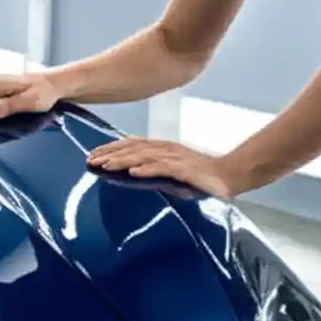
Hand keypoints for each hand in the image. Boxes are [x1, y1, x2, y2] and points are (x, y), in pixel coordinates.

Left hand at [86, 137, 244, 198]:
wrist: (229, 176)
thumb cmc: (200, 176)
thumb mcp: (173, 171)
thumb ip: (154, 171)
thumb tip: (131, 175)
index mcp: (162, 148)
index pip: (131, 144)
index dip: (111, 148)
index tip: (93, 155)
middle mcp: (166, 149)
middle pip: (132, 148)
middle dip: (110, 154)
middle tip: (90, 160)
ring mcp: (175, 157)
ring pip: (143, 156)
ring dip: (122, 160)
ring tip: (105, 165)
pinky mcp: (185, 169)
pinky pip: (163, 167)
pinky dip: (147, 169)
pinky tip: (133, 172)